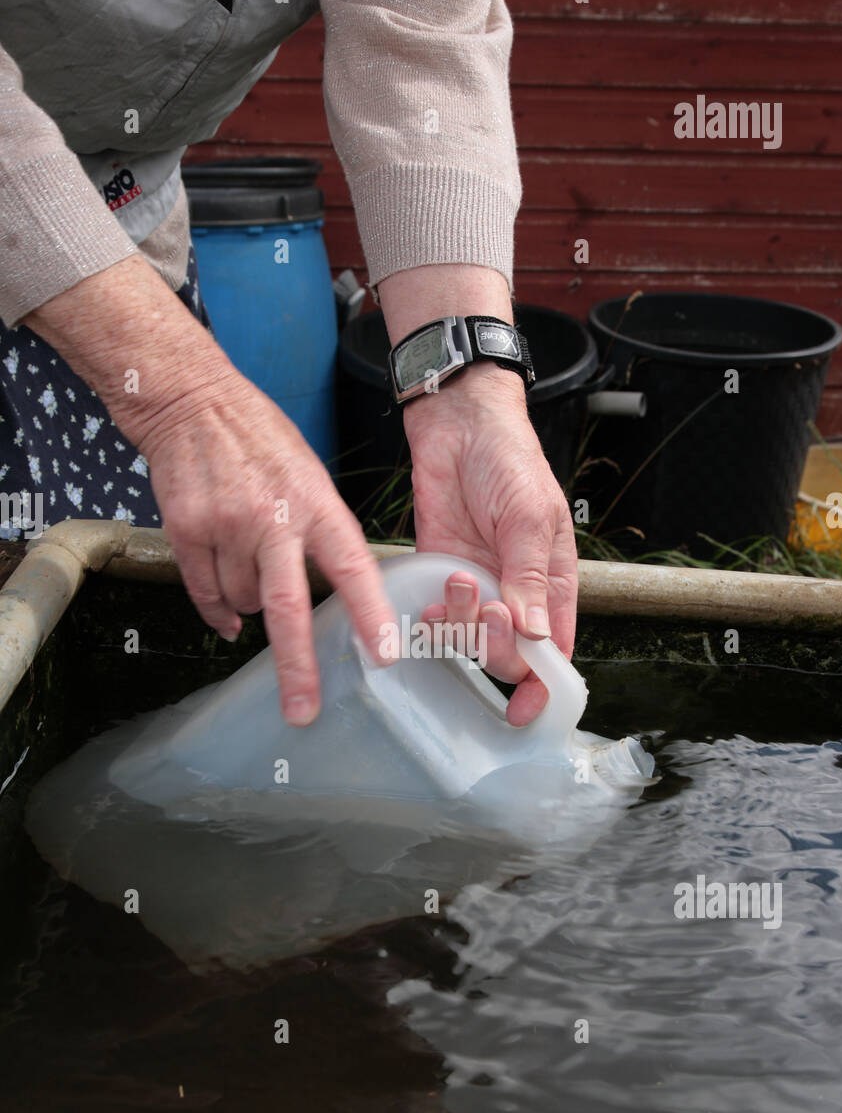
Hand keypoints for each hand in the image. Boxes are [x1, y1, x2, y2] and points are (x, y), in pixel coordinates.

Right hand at [24, 256, 395, 726]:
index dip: (369, 615)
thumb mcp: (310, 475)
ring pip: (243, 601)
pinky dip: (218, 611)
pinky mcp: (186, 531)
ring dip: (251, 604)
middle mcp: (272, 519)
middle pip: (287, 607)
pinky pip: (205, 593)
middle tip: (303, 711)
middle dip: (296, 666)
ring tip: (250, 564)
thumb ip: (322, 532)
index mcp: (315, 504)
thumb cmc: (260, 438)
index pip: (352, 568)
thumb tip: (330, 595)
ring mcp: (225, 527)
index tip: (384, 655)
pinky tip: (228, 619)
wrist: (192, 401)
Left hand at [403, 363, 577, 725]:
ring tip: (456, 583)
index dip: (543, 687)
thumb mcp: (529, 516)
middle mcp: (516, 595)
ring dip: (460, 626)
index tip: (525, 711)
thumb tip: (533, 631)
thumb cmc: (509, 461)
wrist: (458, 425)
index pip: (554, 654)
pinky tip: (428, 608)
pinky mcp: (440, 576)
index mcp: (553, 585)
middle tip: (485, 607)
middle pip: (509, 655)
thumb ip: (529, 575)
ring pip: (469, 642)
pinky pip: (437, 620)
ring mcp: (477, 587)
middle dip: (494, 644)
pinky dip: (432, 623)